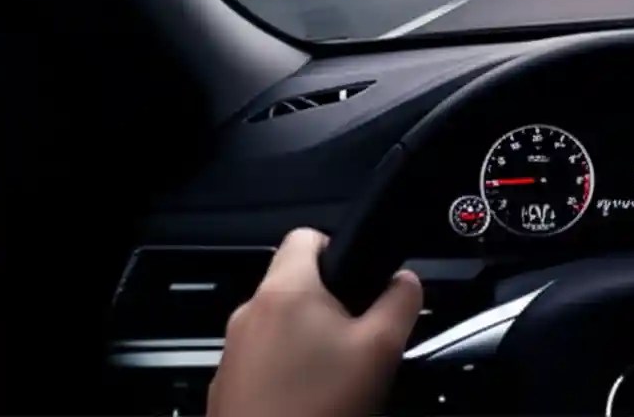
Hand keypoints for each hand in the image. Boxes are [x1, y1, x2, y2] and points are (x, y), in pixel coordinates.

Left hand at [207, 228, 422, 416]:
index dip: (338, 248)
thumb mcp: (381, 349)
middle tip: (357, 337)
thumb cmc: (320, 407)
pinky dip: (287, 368)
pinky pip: (263, 358)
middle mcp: (249, 313)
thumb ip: (401, 302)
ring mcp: (233, 349)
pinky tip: (309, 397)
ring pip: (279, 323)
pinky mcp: (227, 382)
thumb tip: (406, 280)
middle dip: (329, 303)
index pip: (306, 234)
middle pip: (294, 282)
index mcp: (285, 291)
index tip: (358, 280)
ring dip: (307, 337)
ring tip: (335, 374)